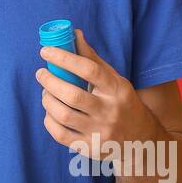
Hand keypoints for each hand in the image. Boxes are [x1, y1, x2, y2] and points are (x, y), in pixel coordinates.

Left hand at [36, 28, 159, 160]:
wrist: (141, 141)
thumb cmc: (121, 103)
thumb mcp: (115, 79)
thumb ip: (93, 59)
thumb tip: (74, 33)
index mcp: (117, 90)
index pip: (89, 70)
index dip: (64, 58)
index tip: (46, 51)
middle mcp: (110, 112)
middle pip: (72, 95)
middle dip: (50, 81)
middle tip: (41, 73)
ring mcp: (100, 133)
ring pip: (63, 114)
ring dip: (47, 99)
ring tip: (46, 92)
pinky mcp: (90, 148)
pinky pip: (60, 134)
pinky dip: (49, 120)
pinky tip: (50, 111)